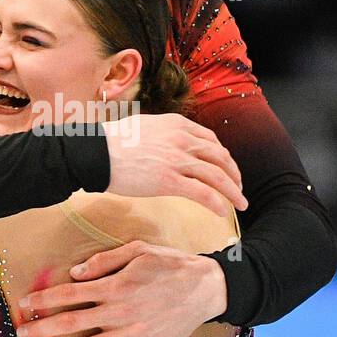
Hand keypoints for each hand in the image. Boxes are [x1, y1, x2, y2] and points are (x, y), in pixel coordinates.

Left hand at [14, 240, 227, 336]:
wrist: (205, 288)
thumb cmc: (171, 265)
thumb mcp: (139, 250)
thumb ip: (105, 261)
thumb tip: (76, 273)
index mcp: (114, 285)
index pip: (70, 293)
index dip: (44, 298)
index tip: (25, 302)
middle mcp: (118, 311)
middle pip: (71, 322)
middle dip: (42, 329)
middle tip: (21, 335)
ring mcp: (130, 333)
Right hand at [101, 113, 246, 216]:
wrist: (96, 153)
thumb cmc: (113, 142)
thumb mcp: (145, 126)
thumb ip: (164, 133)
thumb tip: (168, 143)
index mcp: (177, 124)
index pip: (211, 140)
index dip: (223, 156)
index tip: (226, 167)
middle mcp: (182, 139)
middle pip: (220, 157)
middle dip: (234, 174)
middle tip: (239, 188)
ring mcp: (177, 160)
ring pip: (217, 176)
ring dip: (233, 191)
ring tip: (240, 204)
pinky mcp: (169, 181)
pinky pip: (203, 193)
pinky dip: (217, 203)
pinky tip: (222, 212)